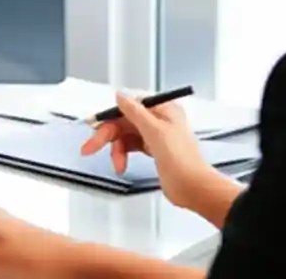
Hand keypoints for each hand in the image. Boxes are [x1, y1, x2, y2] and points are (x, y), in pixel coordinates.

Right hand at [79, 93, 216, 208]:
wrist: (194, 188)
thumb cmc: (183, 161)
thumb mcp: (155, 131)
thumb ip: (135, 111)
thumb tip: (120, 96)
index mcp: (163, 110)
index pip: (129, 107)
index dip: (110, 116)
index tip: (94, 125)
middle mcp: (160, 121)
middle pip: (124, 122)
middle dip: (108, 136)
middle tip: (91, 147)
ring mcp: (156, 136)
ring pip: (125, 136)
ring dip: (117, 150)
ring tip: (117, 164)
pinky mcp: (154, 151)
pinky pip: (131, 147)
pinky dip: (123, 155)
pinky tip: (121, 164)